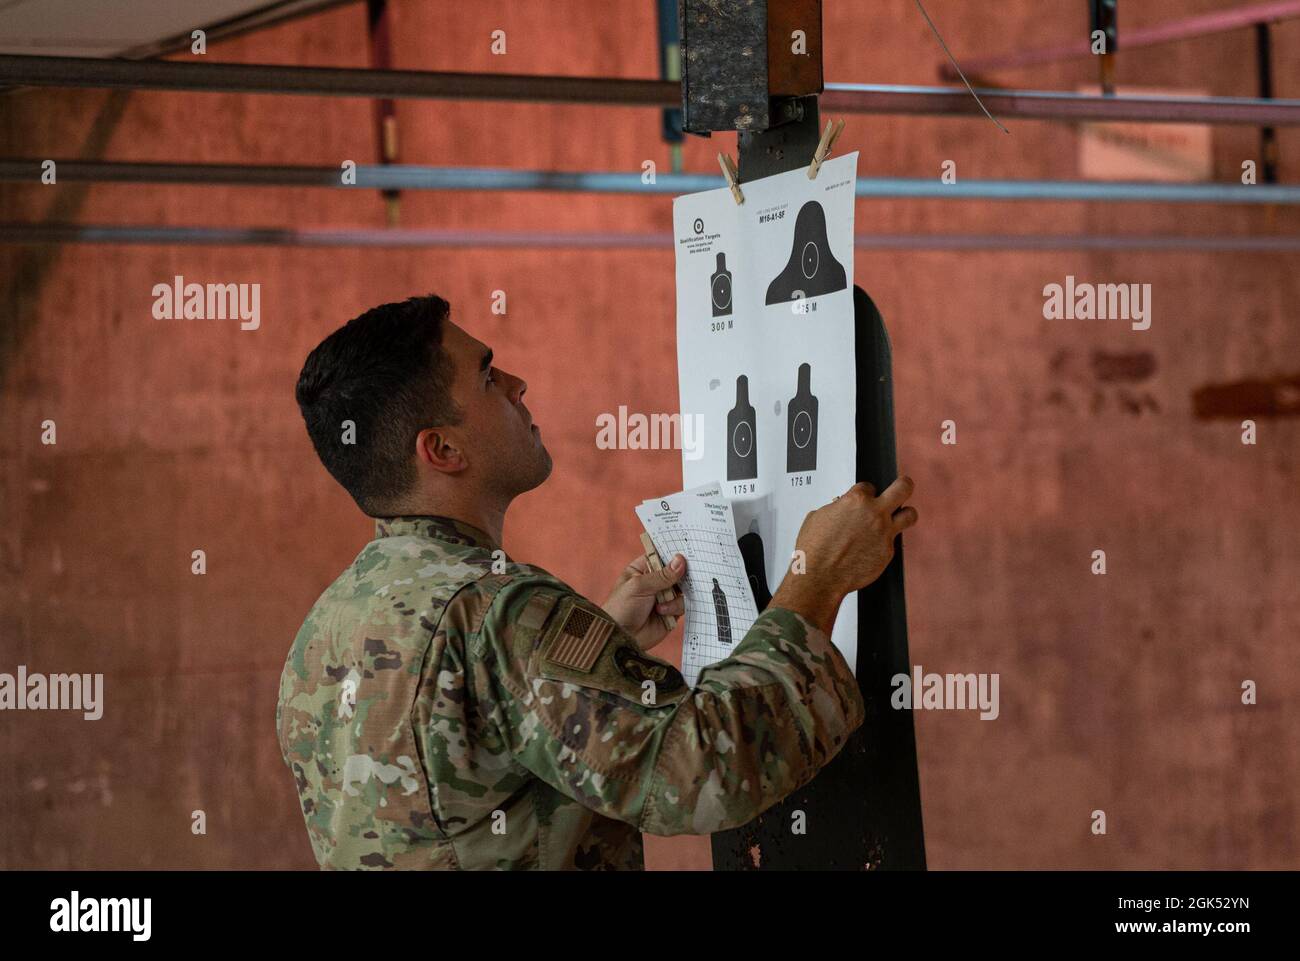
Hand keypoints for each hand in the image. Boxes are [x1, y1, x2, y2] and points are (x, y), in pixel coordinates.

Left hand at [601, 552, 686, 651]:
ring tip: (659, 605)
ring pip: (682, 589)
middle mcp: (655, 581)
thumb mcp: (639, 586)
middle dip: (681, 574)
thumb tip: (680, 560)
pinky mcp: (671, 612)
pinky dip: (675, 608)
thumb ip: (662, 575)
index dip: (673, 553)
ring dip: (674, 596)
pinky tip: (662, 612)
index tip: (686, 551)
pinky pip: (682, 605)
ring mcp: (664, 596)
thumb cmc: (622, 608)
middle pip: (676, 571)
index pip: (662, 555)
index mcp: (643, 569)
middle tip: (685, 575)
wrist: (621, 637)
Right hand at [771, 476, 917, 634]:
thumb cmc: (814, 548)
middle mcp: (874, 513)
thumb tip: (840, 508)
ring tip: (900, 516)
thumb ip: (836, 508)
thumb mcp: (818, 517)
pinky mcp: (888, 552)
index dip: (865, 492)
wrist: (819, 576)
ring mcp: (884, 533)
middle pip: (903, 488)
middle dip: (904, 484)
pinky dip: (885, 542)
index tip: (864, 498)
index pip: (869, 486)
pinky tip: (875, 546)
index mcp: (856, 501)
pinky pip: (893, 542)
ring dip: (905, 513)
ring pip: (910, 515)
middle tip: (902, 486)